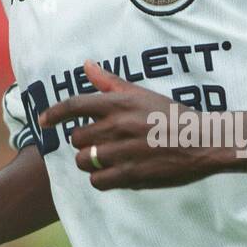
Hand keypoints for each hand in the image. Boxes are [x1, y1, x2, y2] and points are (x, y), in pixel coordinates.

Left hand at [38, 60, 214, 190]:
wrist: (203, 141)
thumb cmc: (173, 116)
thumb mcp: (142, 94)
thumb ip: (110, 82)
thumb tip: (86, 66)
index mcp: (119, 103)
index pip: (74, 105)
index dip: (53, 114)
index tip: (44, 121)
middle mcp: (118, 126)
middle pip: (77, 138)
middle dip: (83, 141)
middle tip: (100, 141)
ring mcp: (123, 152)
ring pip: (84, 160)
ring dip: (90, 161)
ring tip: (106, 158)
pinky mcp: (131, 175)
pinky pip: (98, 180)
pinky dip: (101, 178)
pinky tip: (113, 172)